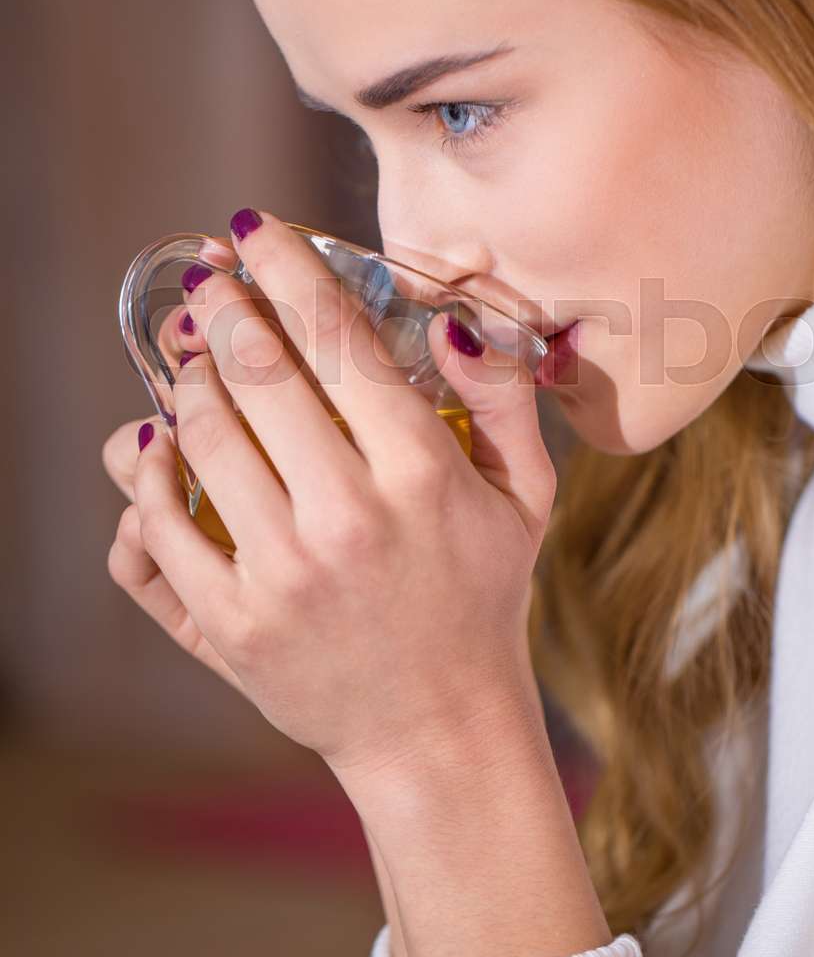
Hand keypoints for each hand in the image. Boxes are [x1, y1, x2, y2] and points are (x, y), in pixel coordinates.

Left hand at [117, 210, 556, 798]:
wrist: (439, 728)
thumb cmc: (481, 595)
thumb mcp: (527, 494)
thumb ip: (504, 397)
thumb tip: (458, 320)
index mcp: (422, 472)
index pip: (336, 338)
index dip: (285, 267)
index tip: (252, 228)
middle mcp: (348, 517)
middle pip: (256, 373)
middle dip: (220, 309)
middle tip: (205, 283)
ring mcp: (283, 575)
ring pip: (200, 440)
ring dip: (184, 382)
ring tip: (188, 360)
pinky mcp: (231, 626)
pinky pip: (158, 531)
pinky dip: (144, 479)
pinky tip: (151, 448)